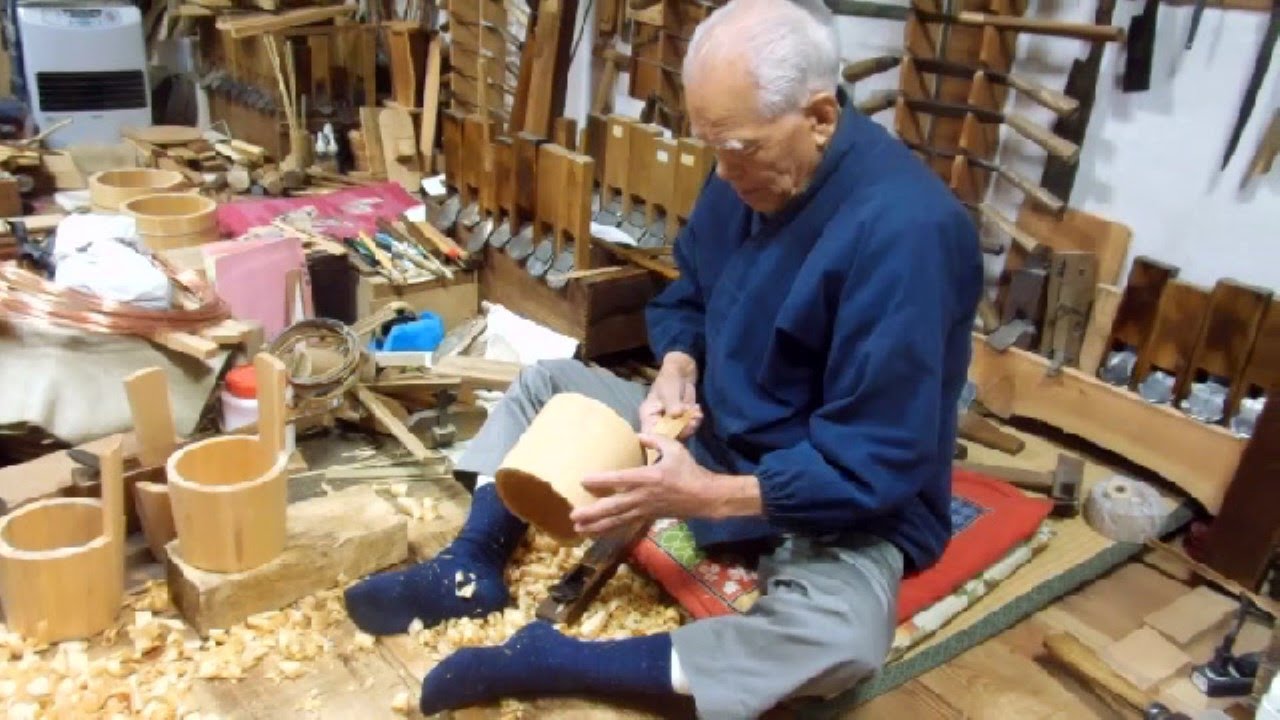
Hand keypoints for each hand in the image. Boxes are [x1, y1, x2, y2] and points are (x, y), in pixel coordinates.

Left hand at [571, 434, 716, 535]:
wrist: (705, 497)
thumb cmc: (689, 471)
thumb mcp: (674, 448)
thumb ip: (654, 439)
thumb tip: (637, 435)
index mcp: (648, 477)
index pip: (620, 479)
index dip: (601, 481)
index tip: (583, 480)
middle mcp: (643, 496)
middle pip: (613, 506)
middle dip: (593, 512)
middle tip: (573, 515)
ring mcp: (644, 510)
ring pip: (617, 520)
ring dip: (597, 526)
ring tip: (578, 529)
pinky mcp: (648, 518)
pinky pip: (626, 525)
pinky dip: (611, 530)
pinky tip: (598, 533)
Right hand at [639, 352, 701, 438]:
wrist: (682, 371)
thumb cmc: (669, 379)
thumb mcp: (669, 391)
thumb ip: (672, 404)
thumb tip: (677, 415)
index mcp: (648, 416)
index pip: (651, 434)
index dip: (661, 439)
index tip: (676, 434)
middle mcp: (658, 423)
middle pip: (667, 437)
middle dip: (682, 431)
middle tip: (692, 422)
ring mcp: (672, 422)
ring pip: (681, 433)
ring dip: (691, 425)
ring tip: (697, 414)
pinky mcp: (683, 420)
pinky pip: (689, 426)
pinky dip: (695, 420)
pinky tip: (698, 410)